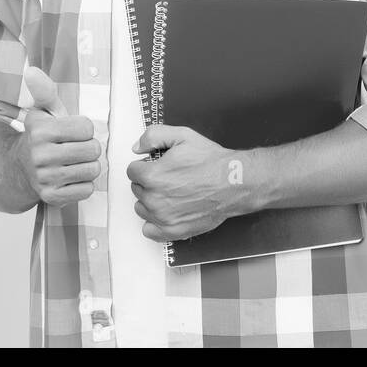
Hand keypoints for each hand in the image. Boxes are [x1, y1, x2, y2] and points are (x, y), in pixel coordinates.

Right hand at [13, 66, 103, 207]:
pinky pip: (87, 190)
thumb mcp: (43, 112)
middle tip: (77, 148)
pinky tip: (72, 178)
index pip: (87, 127)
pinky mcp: (51, 197)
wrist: (18, 169)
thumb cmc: (40, 138)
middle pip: (93, 150)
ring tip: (76, 162)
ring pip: (93, 170)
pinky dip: (84, 184)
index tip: (72, 131)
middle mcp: (40, 155)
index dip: (84, 129)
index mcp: (40, 130)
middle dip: (90, 148)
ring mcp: (45, 178)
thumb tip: (31, 70)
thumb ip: (44, 91)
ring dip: (89, 166)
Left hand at [126, 125, 245, 242]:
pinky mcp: (173, 231)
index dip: (145, 165)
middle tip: (169, 177)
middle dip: (148, 182)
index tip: (157, 166)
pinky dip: (155, 222)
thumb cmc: (211, 161)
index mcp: (152, 176)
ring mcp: (163, 217)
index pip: (132, 171)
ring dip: (150, 200)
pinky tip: (167, 211)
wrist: (234, 182)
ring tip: (171, 193)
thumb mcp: (182, 136)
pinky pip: (149, 230)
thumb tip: (137, 148)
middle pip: (137, 189)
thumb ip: (153, 136)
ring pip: (141, 208)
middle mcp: (154, 199)